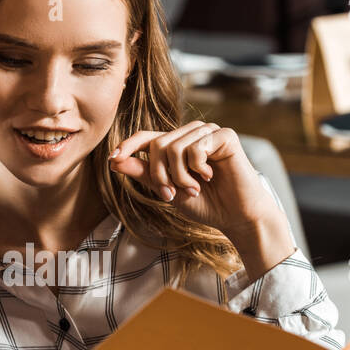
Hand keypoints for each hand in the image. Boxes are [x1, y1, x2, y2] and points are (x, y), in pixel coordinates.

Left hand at [108, 121, 295, 272]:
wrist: (236, 216)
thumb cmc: (206, 204)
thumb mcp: (168, 190)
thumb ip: (145, 173)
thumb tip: (115, 160)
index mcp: (177, 145)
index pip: (147, 137)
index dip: (128, 145)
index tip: (113, 159)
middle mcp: (191, 135)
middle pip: (157, 144)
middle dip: (160, 174)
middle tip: (172, 194)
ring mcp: (208, 132)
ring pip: (174, 146)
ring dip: (180, 176)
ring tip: (194, 189)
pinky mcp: (224, 135)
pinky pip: (195, 147)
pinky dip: (197, 168)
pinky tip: (210, 177)